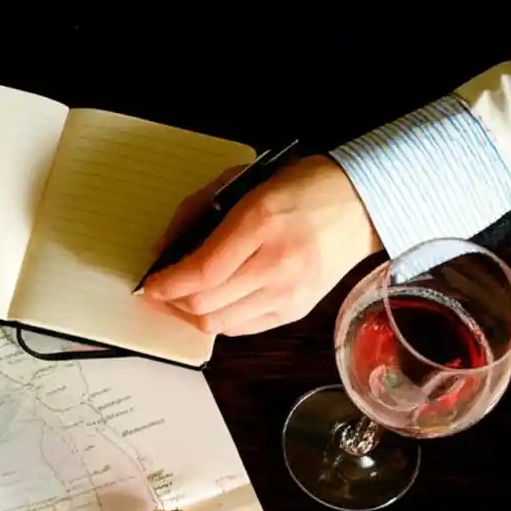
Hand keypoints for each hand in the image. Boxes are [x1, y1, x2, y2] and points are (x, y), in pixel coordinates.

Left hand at [139, 155, 381, 335]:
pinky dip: (221, 319)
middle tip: (161, 291)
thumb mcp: (244, 181)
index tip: (149, 283)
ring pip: (221, 323)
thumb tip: (164, 249)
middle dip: (173, 302)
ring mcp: (289, 293)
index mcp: (260, 224)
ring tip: (184, 298)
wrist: (361, 204)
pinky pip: (244, 328)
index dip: (167, 284)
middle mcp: (276, 265)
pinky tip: (215, 302)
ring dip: (192, 314)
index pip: (201, 273)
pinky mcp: (296, 310)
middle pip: (206, 304)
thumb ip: (197, 212)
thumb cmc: (302, 186)